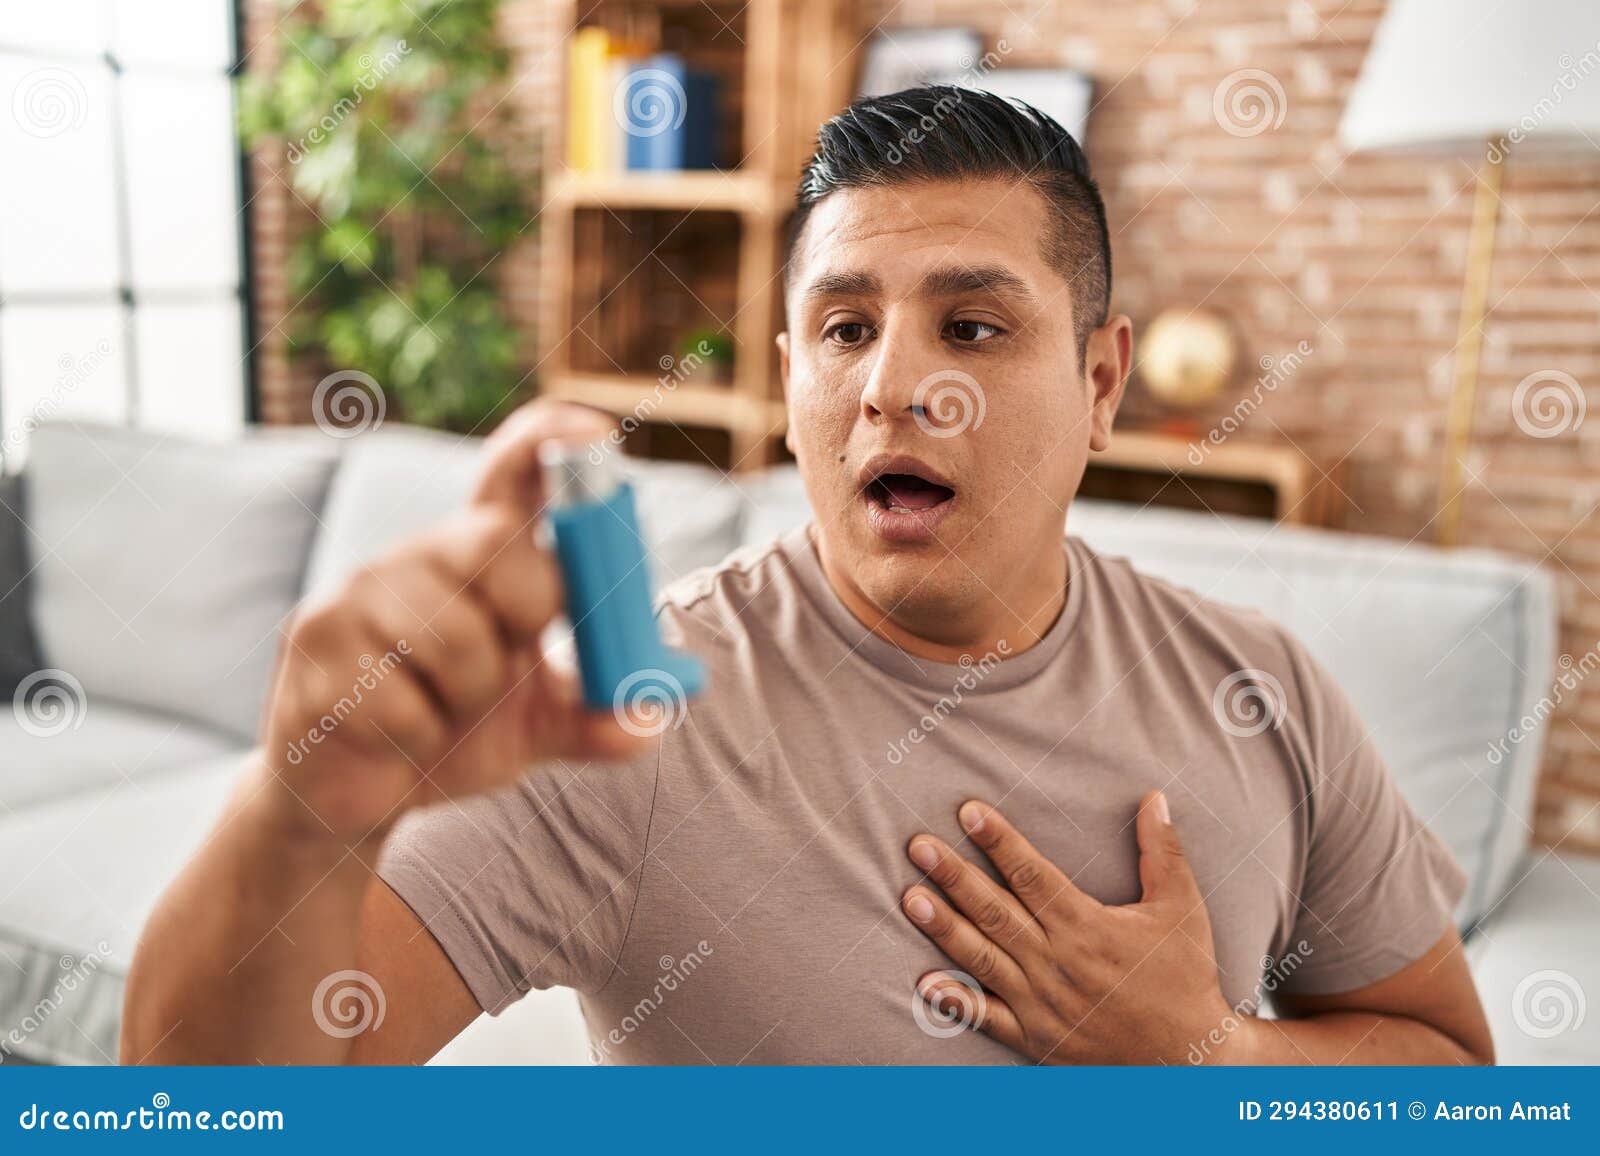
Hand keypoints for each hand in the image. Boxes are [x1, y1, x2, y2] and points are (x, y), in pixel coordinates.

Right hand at [260, 400, 653, 843]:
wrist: (352, 795)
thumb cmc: (450, 733)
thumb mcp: (539, 728)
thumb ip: (599, 716)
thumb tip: (652, 716)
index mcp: (481, 555)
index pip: (513, 474)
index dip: (549, 443)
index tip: (593, 434)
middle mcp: (421, 554)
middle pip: (497, 545)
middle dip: (528, 610)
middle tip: (513, 655)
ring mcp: (359, 591)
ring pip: (454, 638)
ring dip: (468, 699)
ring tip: (442, 710)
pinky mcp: (313, 641)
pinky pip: (402, 701)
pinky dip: (419, 738)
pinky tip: (394, 735)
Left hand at [900, 792, 1237, 1063]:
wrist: (1190, 1060)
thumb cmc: (1185, 976)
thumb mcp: (1182, 908)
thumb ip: (1162, 851)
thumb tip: (1155, 797)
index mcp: (1088, 927)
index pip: (1032, 875)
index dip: (999, 841)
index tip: (968, 811)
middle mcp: (1057, 962)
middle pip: (996, 910)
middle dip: (954, 875)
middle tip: (917, 845)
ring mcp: (1042, 1003)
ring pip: (983, 958)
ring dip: (944, 928)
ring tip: (910, 898)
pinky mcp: (1036, 1038)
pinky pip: (988, 1019)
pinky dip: (955, 1002)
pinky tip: (924, 982)